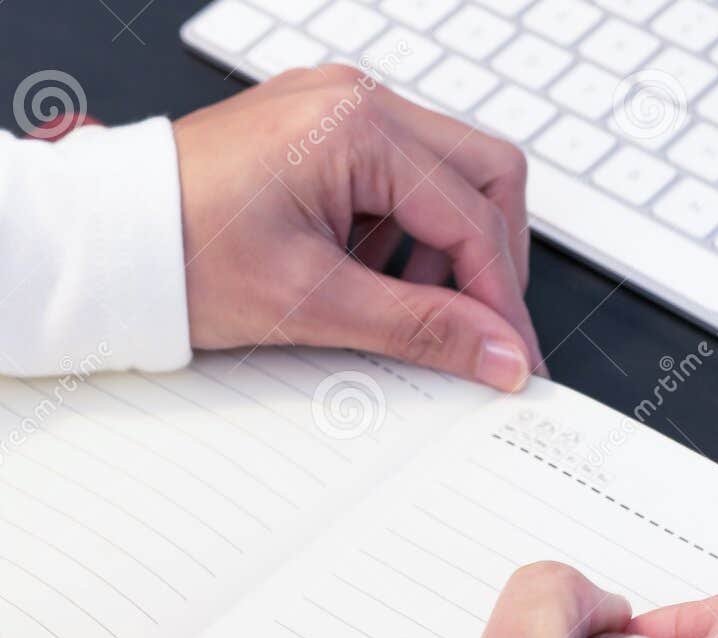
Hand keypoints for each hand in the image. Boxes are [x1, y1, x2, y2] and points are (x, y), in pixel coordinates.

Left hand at [174, 67, 542, 388]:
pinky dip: (409, 234)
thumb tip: (501, 354)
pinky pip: (406, 177)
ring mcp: (342, 109)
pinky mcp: (328, 131)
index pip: (473, 217)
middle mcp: (358, 100)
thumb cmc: (180, 254)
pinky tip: (374, 275)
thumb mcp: (315, 304)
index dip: (502, 299)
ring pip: (454, 175)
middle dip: (493, 261)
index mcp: (357, 126)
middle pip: (486, 176)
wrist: (105, 240)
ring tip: (406, 303)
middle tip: (481, 329)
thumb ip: (425, 330)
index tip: (512, 357)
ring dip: (450, 248)